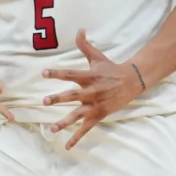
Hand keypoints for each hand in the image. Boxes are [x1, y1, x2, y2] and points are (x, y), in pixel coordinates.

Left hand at [43, 29, 142, 148]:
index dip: (57, 73)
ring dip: (65, 122)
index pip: (70, 74)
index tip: (43, 72)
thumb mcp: (97, 57)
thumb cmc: (111, 69)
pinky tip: (67, 146)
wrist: (132, 82)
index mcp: (89, 76)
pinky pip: (86, 129)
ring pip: (78, 115)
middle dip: (59, 99)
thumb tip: (79, 29)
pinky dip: (76, 138)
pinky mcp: (98, 115)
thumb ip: (85, 45)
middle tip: (45, 101)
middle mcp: (91, 92)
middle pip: (73, 96)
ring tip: (52, 128)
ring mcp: (95, 105)